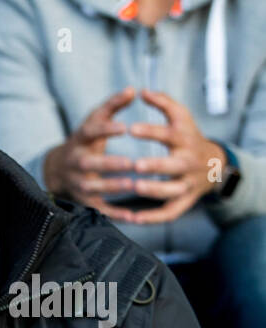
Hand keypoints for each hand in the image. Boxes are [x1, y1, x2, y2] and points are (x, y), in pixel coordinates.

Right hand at [42, 88, 139, 217]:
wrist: (58, 168)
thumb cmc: (85, 140)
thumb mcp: (94, 120)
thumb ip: (113, 106)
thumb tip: (132, 90)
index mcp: (80, 139)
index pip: (91, 132)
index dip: (106, 130)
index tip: (125, 128)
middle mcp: (76, 161)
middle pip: (90, 164)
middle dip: (109, 164)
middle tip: (131, 162)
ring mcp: (78, 182)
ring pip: (93, 186)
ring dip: (112, 187)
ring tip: (133, 185)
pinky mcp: (83, 198)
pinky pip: (98, 208)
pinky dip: (114, 213)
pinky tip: (133, 215)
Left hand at [123, 89, 227, 223]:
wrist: (213, 164)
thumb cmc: (188, 137)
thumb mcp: (181, 117)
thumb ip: (163, 103)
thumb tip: (142, 91)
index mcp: (185, 140)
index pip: (169, 134)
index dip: (151, 131)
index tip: (131, 129)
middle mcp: (188, 162)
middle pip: (173, 165)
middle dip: (156, 165)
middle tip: (136, 164)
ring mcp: (187, 183)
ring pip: (171, 191)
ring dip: (153, 190)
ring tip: (135, 187)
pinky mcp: (184, 201)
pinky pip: (169, 213)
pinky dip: (153, 218)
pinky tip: (134, 219)